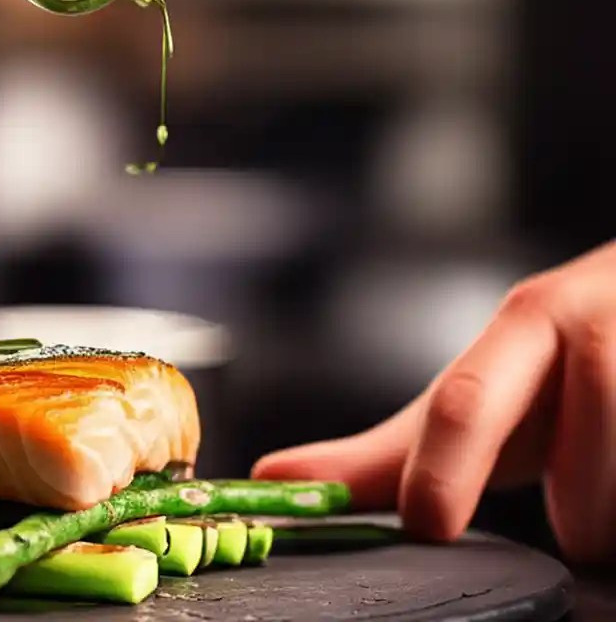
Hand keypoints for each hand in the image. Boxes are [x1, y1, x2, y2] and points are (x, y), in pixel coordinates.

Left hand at [253, 240, 615, 564]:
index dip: (441, 470)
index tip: (430, 525)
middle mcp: (593, 319)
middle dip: (585, 514)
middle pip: (585, 451)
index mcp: (528, 324)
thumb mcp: (488, 393)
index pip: (465, 400)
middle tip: (582, 536)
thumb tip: (273, 480)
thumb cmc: (570, 356)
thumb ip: (391, 448)